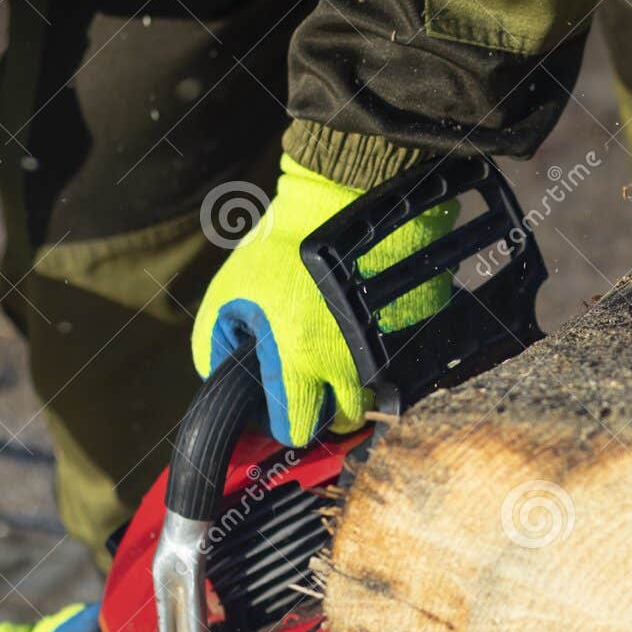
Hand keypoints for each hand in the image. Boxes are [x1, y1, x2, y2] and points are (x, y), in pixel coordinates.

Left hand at [192, 155, 457, 445]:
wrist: (340, 201)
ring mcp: (387, 349)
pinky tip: (364, 325)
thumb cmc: (279, 250)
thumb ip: (216, 347)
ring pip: (377, 395)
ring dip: (357, 385)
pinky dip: (382, 351)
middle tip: (314, 382)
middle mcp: (348, 365)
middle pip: (345, 421)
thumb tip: (223, 381)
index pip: (298, 430)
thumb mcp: (229, 296)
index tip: (282, 405)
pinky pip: (400, 357)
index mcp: (301, 363)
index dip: (285, 422)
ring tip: (339, 356)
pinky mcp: (415, 327)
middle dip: (328, 408)